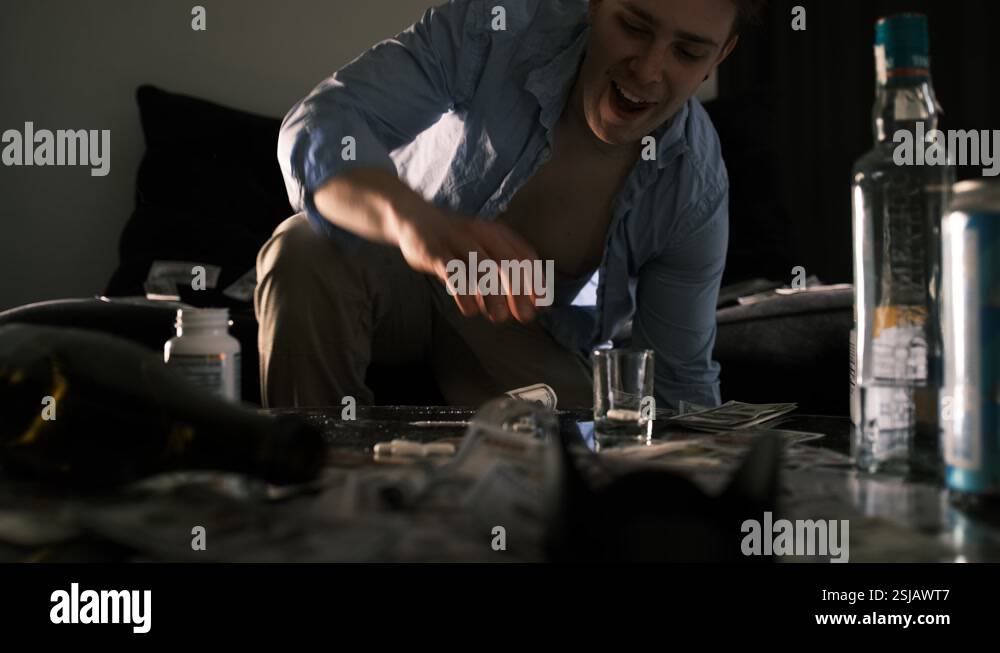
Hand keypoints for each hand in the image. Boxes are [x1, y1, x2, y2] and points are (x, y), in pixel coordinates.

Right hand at [394, 205, 541, 322]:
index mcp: (497, 233)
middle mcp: (481, 234)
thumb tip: (535, 305)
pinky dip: (464, 293)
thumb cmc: (456, 243)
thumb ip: (505, 275)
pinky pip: (453, 272)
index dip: (536, 282)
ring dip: (494, 295)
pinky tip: (470, 311)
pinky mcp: (435, 251)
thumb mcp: (484, 250)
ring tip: (499, 318)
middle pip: (508, 262)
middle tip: (526, 317)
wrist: (415, 219)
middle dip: (520, 292)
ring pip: (482, 267)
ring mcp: (457, 241)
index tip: (541, 306)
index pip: (525, 257)